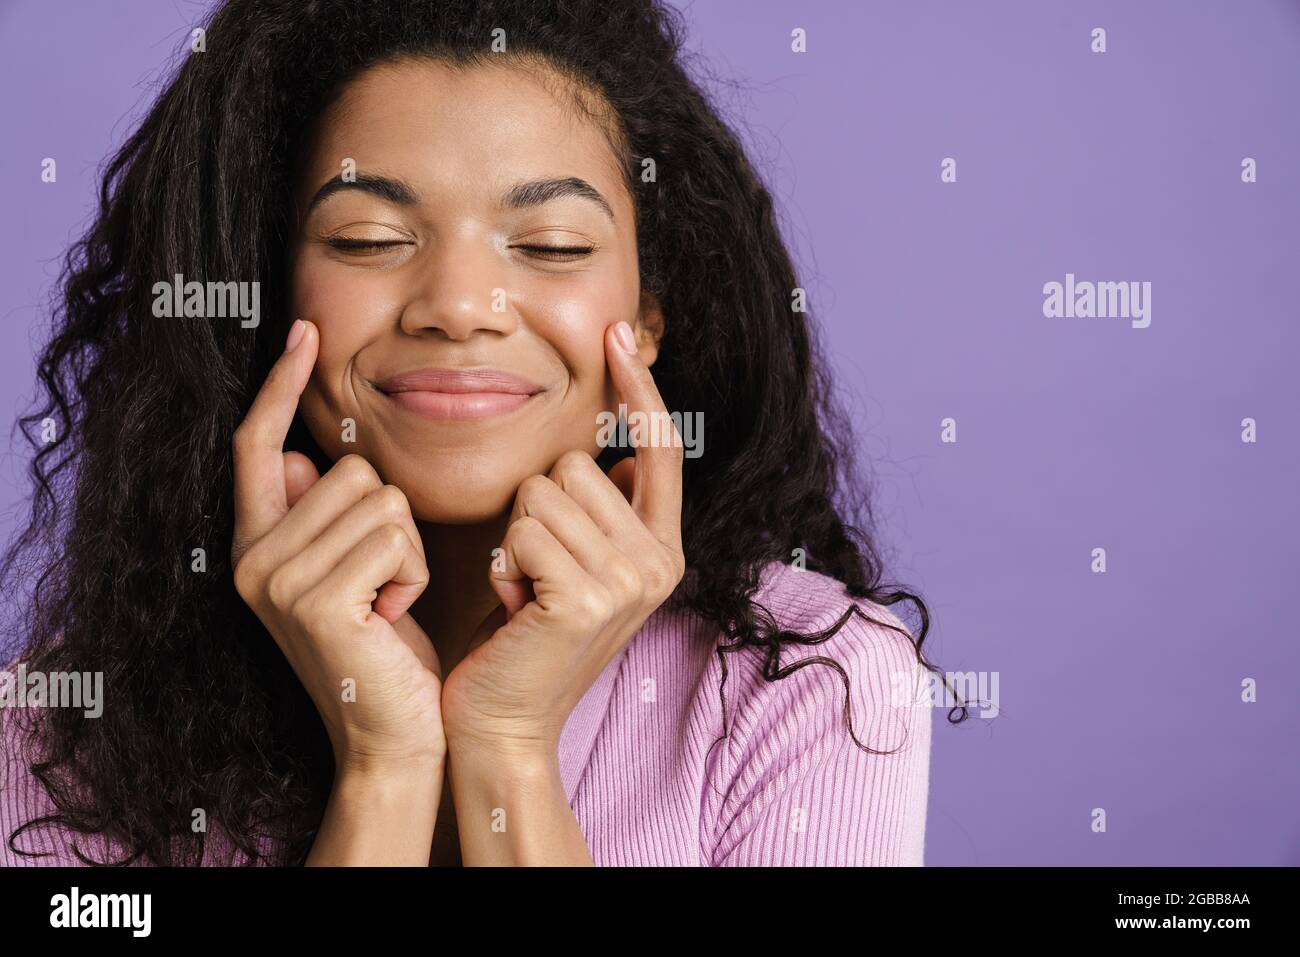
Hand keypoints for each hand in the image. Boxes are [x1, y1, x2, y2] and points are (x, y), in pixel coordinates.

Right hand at [231, 319, 444, 774]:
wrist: (394, 734)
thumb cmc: (388, 650)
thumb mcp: (356, 574)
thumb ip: (324, 520)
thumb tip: (306, 462)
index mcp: (256, 545)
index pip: (258, 445)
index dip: (280, 386)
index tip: (304, 333)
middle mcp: (252, 558)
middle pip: (349, 468)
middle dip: (392, 521)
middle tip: (384, 585)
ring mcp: (276, 580)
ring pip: (380, 498)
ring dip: (407, 551)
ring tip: (390, 604)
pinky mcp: (315, 601)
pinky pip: (395, 536)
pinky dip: (413, 574)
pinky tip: (395, 618)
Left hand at [440, 321, 685, 762]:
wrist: (501, 723)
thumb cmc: (524, 637)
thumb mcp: (573, 565)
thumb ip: (603, 510)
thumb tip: (622, 448)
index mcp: (663, 549)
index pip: (661, 448)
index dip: (640, 389)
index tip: (617, 332)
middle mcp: (659, 562)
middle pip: (575, 464)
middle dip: (534, 507)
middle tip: (533, 572)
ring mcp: (629, 582)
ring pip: (542, 492)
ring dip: (514, 536)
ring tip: (522, 590)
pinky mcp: (585, 598)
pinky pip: (522, 530)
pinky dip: (502, 563)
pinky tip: (512, 606)